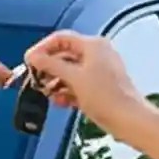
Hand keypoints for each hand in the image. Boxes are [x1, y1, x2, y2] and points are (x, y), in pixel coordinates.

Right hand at [23, 30, 143, 128]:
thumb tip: (34, 56)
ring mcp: (99, 71)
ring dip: (55, 81)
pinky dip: (66, 91)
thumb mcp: (73, 78)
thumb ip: (51, 65)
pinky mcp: (99, 87)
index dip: (42, 48)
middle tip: (34, 78)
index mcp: (93, 46)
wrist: (128, 120)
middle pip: (64, 55)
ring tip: (45, 92)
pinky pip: (77, 84)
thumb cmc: (107, 97)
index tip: (29, 60)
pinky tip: (59, 101)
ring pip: (70, 71)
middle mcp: (97, 55)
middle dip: (48, 68)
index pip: (61, 38)